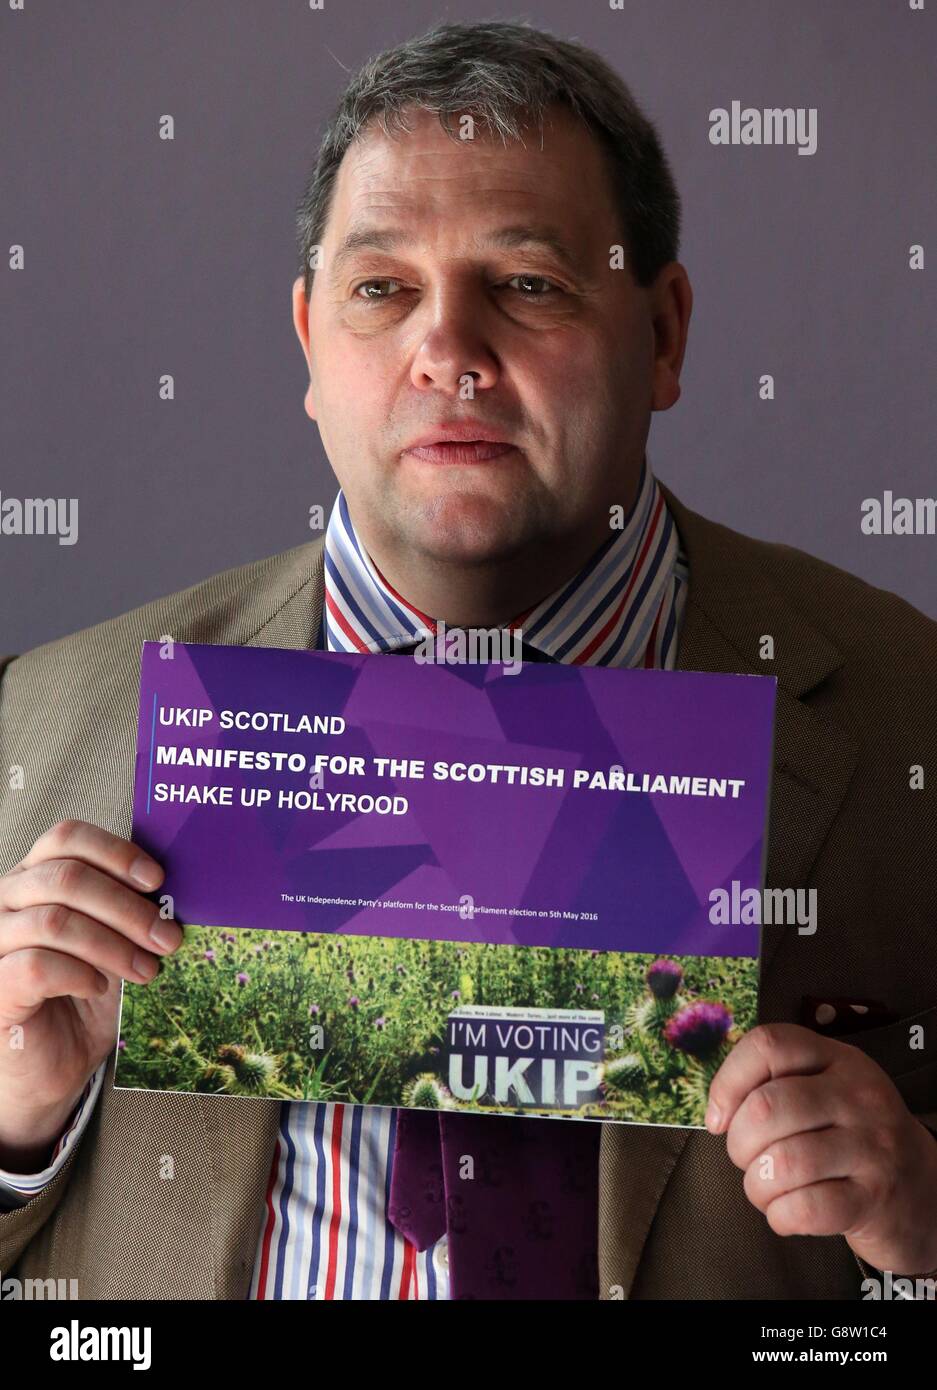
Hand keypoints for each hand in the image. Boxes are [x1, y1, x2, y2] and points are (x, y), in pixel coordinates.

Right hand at [0, 820, 182, 1168]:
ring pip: (54, 920)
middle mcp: (7, 901)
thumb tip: (178, 892)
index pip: (66, 838)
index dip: (116, 852)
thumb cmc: (86, 999)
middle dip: (127, 907)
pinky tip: (98, 987)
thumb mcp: (118, 945)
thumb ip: (133, 912)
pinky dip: (78, 973)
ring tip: (147, 970)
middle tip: (167, 938)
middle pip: (66, 877)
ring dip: (113, 945)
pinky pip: (35, 965)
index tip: (158, 880)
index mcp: (37, 878)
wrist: (54, 1065)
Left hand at [706, 1021, 936, 1275]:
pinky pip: (806, 1208)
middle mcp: (858, 1095)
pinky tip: (786, 1212)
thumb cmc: (853, 1138)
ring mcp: (871, 1147)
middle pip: (767, 1106)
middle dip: (739, 1143)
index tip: (720, 1117)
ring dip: (757, 1186)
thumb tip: (718, 1112)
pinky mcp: (875, 1199)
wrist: (924, 1189)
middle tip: (748, 1159)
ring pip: (783, 1161)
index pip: (768, 1045)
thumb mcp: (826, 1092)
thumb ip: (776, 1085)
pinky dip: (780, 1216)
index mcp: (837, 1060)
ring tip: (765, 1188)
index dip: (728, 1081)